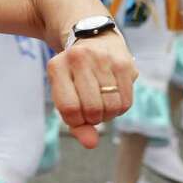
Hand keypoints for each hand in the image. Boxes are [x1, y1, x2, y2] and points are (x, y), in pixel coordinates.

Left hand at [46, 30, 136, 147]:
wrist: (94, 39)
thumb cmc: (76, 76)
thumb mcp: (65, 95)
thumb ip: (75, 124)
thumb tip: (91, 144)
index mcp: (56, 66)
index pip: (69, 108)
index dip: (76, 121)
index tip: (77, 116)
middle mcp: (79, 58)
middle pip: (92, 109)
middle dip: (93, 118)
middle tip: (90, 110)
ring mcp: (103, 58)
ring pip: (111, 106)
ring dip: (107, 114)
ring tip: (101, 103)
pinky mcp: (124, 63)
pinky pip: (126, 102)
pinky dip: (120, 108)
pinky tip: (113, 97)